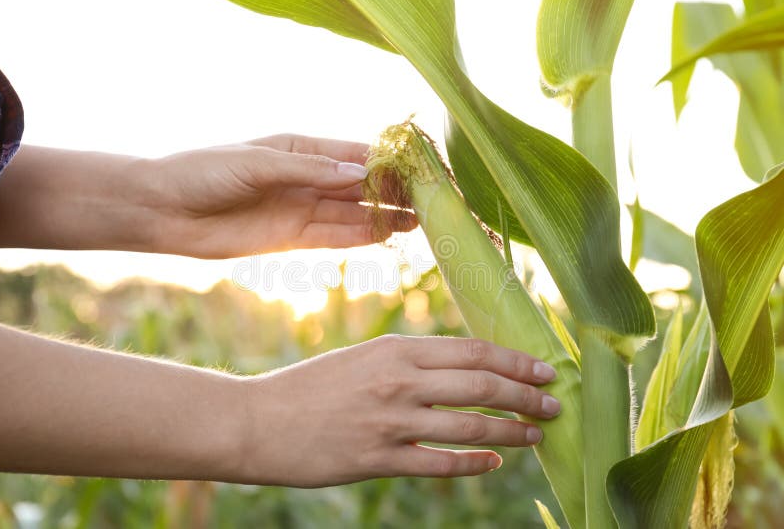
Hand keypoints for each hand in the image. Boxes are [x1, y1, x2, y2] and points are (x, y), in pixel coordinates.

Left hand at [150, 134, 415, 257]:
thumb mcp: (256, 163)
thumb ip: (308, 171)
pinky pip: (333, 237)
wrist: (162, 210)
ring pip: (353, 213)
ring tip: (421, 222)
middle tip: (432, 200)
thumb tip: (358, 175)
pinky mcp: (290, 238)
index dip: (389, 162)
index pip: (354, 154)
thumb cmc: (203, 173)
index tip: (421, 168)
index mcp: (300, 148)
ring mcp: (300, 209)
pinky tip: (385, 237)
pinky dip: (359, 237)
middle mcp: (306, 178)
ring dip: (385, 217)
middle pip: (360, 186)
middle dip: (395, 192)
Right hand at [239, 335, 560, 486]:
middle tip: (554, 403)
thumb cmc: (311, 385)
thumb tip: (463, 369)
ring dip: (512, 432)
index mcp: (396, 349)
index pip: (472, 351)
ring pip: (470, 427)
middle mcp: (399, 382)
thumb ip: (410, 361)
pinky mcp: (378, 460)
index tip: (545, 369)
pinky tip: (494, 462)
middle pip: (481, 387)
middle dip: (526, 396)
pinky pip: (440, 464)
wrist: (258, 420)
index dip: (515, 361)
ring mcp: (390, 423)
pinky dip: (474, 463)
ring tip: (536, 435)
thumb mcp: (363, 357)